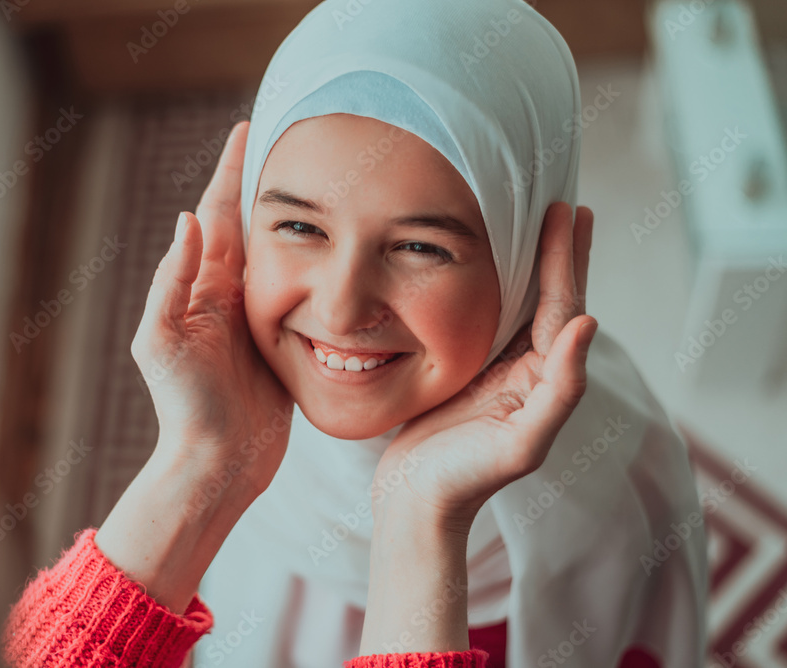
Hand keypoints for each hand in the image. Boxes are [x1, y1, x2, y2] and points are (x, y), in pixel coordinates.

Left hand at [130, 120, 292, 503]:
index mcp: (201, 286)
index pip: (219, 214)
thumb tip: (189, 219)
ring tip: (317, 181)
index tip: (249, 129)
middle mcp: (228, 293)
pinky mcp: (283, 339)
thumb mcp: (161, 341)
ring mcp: (257, 315)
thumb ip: (172, 282)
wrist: (218, 460)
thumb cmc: (184, 406)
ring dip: (295, 216)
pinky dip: (314, 263)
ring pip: (281, 252)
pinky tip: (334, 248)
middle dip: (267, 182)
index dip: (232, 172)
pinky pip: (302, 291)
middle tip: (291, 139)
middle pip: (253, 223)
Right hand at [373, 202, 596, 532]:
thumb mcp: (520, 442)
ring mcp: (499, 371)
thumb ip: (561, 390)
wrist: (415, 503)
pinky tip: (487, 269)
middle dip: (561, 254)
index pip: (562, 308)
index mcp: (545, 381)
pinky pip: (490, 321)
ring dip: (535, 265)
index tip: (567, 213)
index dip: (567, 260)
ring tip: (538, 225)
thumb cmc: (464, 478)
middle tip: (564, 206)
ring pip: (523, 307)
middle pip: (552, 300)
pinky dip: (497, 289)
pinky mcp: (467, 372)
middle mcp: (528, 371)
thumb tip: (588, 325)